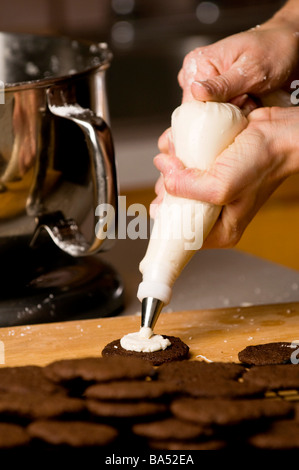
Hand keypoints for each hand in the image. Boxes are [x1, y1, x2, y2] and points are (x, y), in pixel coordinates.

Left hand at [153, 106, 298, 248]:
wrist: (280, 132)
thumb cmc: (262, 164)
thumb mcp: (221, 186)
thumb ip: (187, 187)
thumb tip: (163, 172)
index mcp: (220, 230)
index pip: (180, 235)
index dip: (164, 217)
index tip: (157, 201)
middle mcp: (214, 213)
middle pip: (173, 207)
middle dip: (165, 185)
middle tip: (172, 169)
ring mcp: (211, 191)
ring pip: (175, 183)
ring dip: (169, 165)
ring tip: (176, 152)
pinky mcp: (210, 171)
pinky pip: (184, 165)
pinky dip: (176, 152)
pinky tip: (179, 143)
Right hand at [179, 19, 298, 104]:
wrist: (289, 48)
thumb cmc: (273, 51)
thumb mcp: (250, 70)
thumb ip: (223, 85)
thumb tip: (195, 91)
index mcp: (198, 63)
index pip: (192, 105)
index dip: (215, 112)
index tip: (239, 101)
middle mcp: (197, 74)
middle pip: (201, 113)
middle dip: (226, 113)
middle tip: (247, 98)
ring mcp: (206, 86)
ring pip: (213, 116)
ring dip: (233, 114)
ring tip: (249, 98)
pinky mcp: (216, 95)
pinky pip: (221, 115)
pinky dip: (236, 114)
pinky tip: (247, 101)